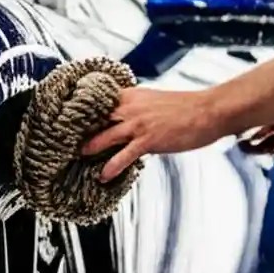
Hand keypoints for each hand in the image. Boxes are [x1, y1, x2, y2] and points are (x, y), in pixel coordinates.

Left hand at [80, 87, 225, 182]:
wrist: (209, 110)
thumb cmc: (187, 108)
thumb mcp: (156, 102)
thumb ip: (138, 111)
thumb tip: (126, 125)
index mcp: (131, 96)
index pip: (99, 103)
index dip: (83, 113)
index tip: (69, 121)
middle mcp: (130, 107)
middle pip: (96, 118)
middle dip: (79, 130)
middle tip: (64, 140)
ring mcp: (138, 123)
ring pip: (104, 136)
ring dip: (89, 148)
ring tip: (76, 157)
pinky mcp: (148, 139)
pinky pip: (124, 155)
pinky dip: (111, 166)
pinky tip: (103, 176)